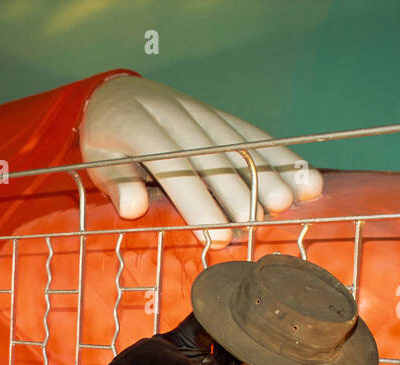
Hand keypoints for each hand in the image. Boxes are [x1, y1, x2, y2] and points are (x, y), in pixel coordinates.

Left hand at [80, 76, 322, 246]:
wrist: (115, 95)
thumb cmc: (106, 141)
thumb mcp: (96, 161)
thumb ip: (116, 183)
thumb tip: (134, 208)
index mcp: (137, 125)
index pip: (171, 165)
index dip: (196, 201)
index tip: (215, 235)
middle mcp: (173, 115)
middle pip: (211, 156)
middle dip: (236, 192)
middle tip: (255, 225)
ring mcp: (199, 112)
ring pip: (237, 143)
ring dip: (266, 172)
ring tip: (287, 203)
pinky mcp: (218, 116)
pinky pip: (251, 134)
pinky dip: (279, 155)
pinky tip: (303, 176)